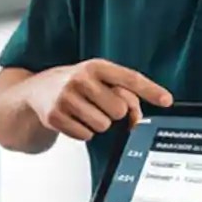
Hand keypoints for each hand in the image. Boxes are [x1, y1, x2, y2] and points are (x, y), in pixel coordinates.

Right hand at [27, 58, 171, 140]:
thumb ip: (123, 94)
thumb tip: (137, 119)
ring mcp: (66, 97)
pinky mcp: (55, 116)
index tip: (167, 100)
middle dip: (113, 113)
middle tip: (100, 106)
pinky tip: (72, 119)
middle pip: (119, 109)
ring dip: (97, 123)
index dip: (150, 90)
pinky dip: (82, 132)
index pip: (129, 78)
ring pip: (102, 125)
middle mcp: (81, 78)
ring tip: (84, 111)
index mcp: (96, 66)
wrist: (35, 91)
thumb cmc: (76, 85)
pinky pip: (85, 135)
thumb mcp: (98, 81)